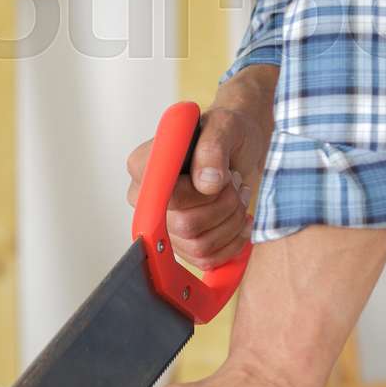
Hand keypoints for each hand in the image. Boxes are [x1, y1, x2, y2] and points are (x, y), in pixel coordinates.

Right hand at [125, 69, 275, 270]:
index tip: (220, 181)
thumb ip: (213, 148)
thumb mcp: (225, 126)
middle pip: (185, 225)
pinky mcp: (181, 243)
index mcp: (144, 165)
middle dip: (224, 206)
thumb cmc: (227, 132)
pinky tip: (241, 220)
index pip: (163, 196)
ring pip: (198, 246)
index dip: (197, 195)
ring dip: (231, 222)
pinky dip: (233, 243)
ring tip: (238, 196)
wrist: (238, 146)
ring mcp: (162, 224)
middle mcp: (145, 198)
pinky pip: (206, 260)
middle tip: (234, 183)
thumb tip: (206, 183)